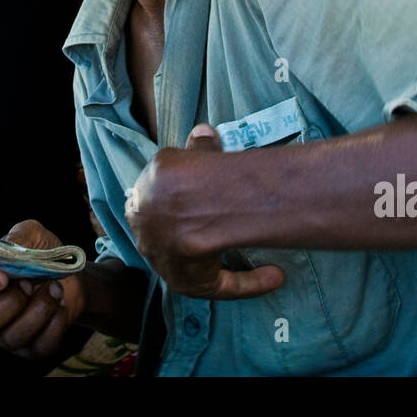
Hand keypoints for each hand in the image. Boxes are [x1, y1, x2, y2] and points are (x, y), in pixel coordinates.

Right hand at [0, 220, 81, 358]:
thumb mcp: (32, 235)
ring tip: (55, 288)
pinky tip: (62, 306)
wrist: (74, 276)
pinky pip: (39, 347)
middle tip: (29, 284)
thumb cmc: (43, 254)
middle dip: (7, 304)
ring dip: (39, 309)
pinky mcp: (32, 348)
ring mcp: (7, 333)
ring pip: (11, 338)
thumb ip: (18, 237)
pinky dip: (56, 324)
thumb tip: (7, 248)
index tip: (1, 277)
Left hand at [126, 123, 283, 299]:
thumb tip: (205, 131)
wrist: (194, 200)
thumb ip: (199, 148)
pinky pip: (219, 285)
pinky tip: (275, 275)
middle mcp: (147, 236)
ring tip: (260, 258)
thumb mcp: (194, 154)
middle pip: (174, 240)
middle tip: (227, 232)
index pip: (156, 207)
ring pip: (195, 266)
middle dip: (196, 237)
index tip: (209, 204)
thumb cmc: (194, 173)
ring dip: (222, 262)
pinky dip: (249, 281)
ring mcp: (165, 263)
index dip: (180, 206)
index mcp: (141, 200)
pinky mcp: (186, 282)